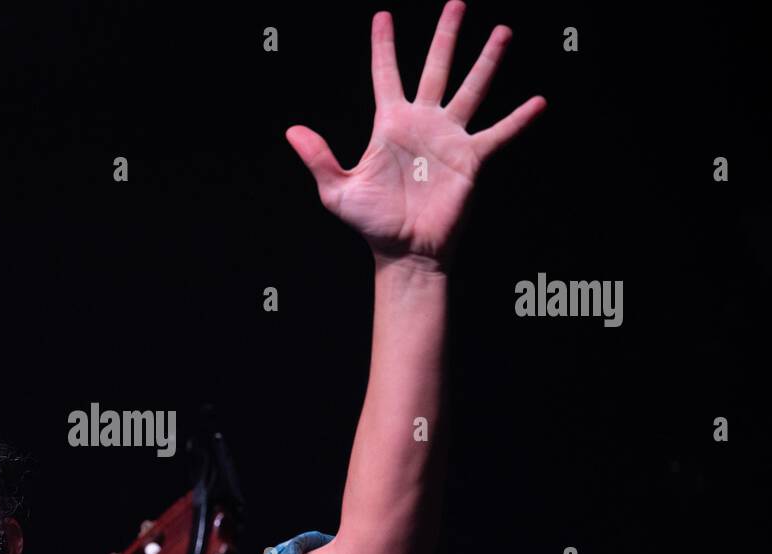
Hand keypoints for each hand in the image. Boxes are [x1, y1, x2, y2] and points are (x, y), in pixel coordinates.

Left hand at [286, 1, 545, 270]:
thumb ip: (319, 158)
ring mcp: (449, 138)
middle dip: (446, 36)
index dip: (383, 46)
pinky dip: (518, 119)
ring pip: (472, 89)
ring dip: (487, 61)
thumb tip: (292, 130)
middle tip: (457, 3)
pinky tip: (537, 102)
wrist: (405, 252)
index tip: (382, 15)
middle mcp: (422, 123)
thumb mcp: (338, 191)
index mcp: (389, 125)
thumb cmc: (371, 224)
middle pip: (436, 68)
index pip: (386, 75)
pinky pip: (498, 134)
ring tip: (502, 31)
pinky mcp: (471, 159)